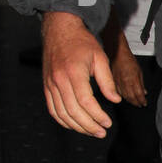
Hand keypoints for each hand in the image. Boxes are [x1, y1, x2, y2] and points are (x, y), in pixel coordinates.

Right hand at [42, 11, 119, 136]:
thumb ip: (107, 81)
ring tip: (91, 132)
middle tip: (102, 132)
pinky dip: (63, 120)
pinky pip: (52, 109)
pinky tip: (75, 125)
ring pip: (61, 113)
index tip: (108, 123)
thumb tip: (115, 100)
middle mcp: (59, 80)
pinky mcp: (46, 86)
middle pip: (73, 111)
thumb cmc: (82, 42)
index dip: (97, 115)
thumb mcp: (100, 57)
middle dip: (89, 126)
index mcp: (73, 72)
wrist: (60, 29)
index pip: (86, 102)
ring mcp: (50, 84)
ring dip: (77, 127)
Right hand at [112, 46, 146, 106]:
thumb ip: (141, 83)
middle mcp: (125, 82)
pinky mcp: (113, 82)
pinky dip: (122, 97)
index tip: (144, 103)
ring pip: (124, 96)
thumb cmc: (128, 60)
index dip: (142, 100)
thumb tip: (144, 92)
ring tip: (134, 103)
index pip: (138, 94)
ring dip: (130, 101)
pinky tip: (126, 98)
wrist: (117, 54)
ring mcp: (117, 83)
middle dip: (136, 103)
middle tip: (140, 105)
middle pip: (131, 97)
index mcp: (132, 79)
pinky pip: (118, 93)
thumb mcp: (139, 71)